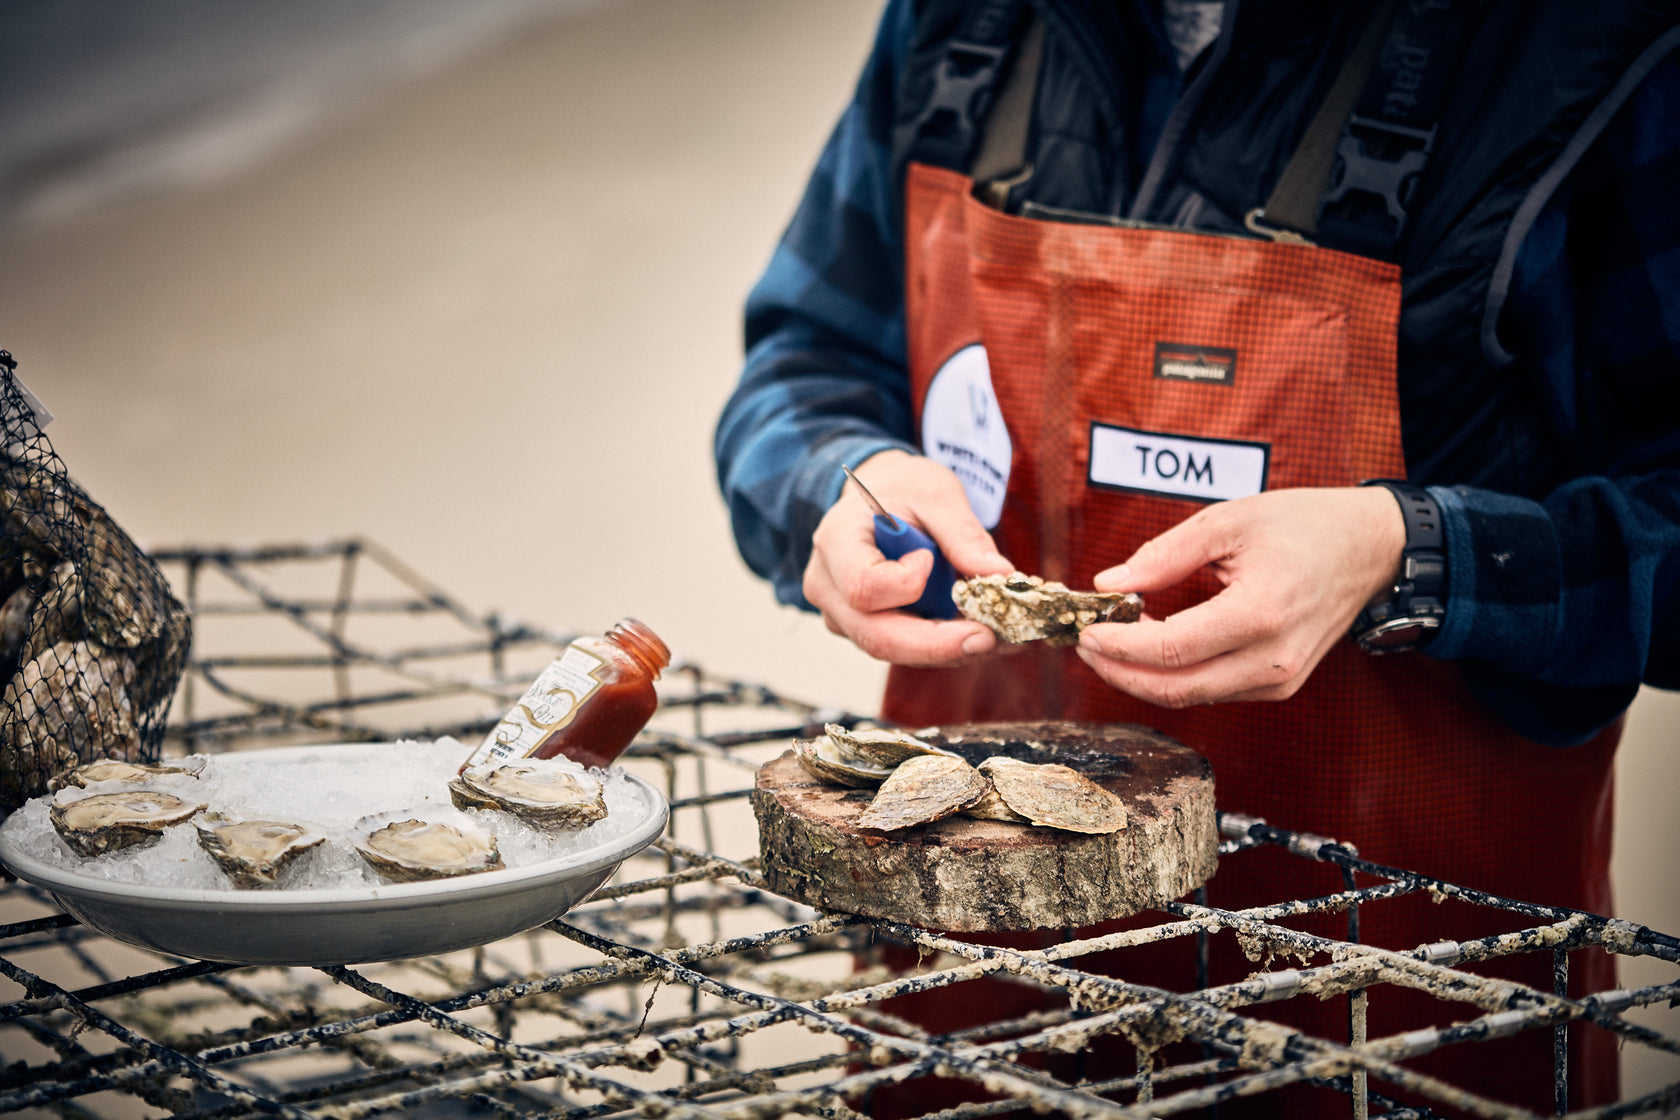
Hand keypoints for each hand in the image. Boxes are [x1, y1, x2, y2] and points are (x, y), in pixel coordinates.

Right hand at [804, 450, 1014, 665]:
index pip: (863, 586)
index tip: (931, 558)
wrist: (882, 500)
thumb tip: (999, 575)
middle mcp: (829, 588)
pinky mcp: (868, 630)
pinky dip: (947, 647)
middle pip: (877, 636)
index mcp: (836, 542)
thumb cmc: (903, 490)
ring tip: (1005, 638)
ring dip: (951, 651)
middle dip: (938, 645)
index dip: (905, 584)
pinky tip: (987, 635)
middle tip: (991, 638)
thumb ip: (962, 532)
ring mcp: (845, 616)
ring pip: (895, 650)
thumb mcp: (935, 492)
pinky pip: (906, 649)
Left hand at [1075, 486, 1405, 705]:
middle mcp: (1273, 659)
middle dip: (1120, 673)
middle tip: (1088, 646)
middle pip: (1176, 688)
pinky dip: (1175, 677)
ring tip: (1111, 645)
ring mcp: (1280, 680)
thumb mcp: (1227, 521)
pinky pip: (1214, 691)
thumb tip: (1109, 583)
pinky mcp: (1280, 686)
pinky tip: (1151, 650)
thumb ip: (1164, 554)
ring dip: (1144, 678)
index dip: (1120, 647)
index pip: (1171, 649)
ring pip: (1193, 696)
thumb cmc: (1304, 526)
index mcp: (1261, 613)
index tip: (1088, 631)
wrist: (1371, 548)